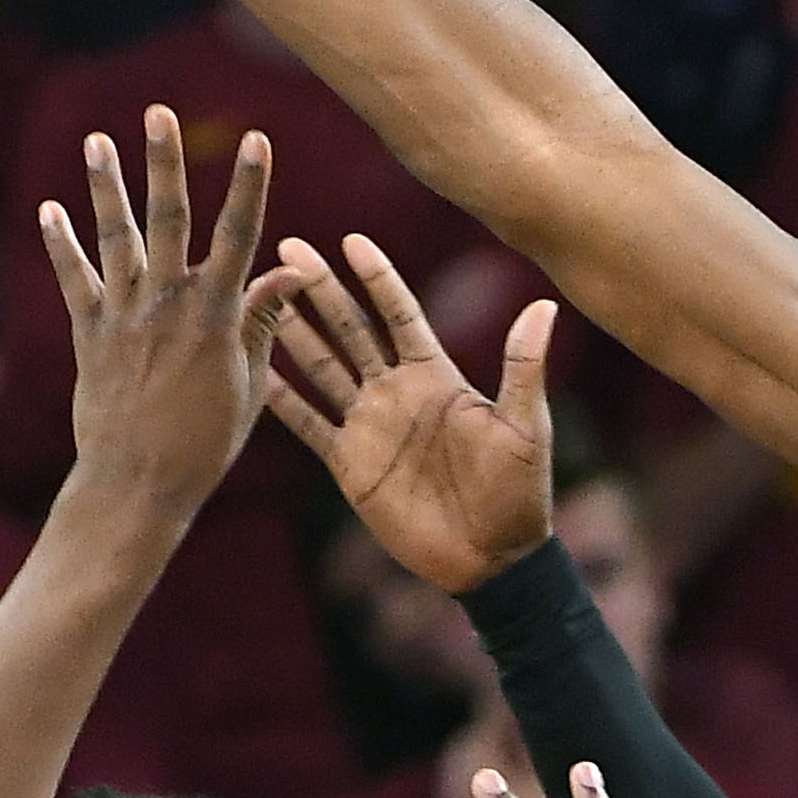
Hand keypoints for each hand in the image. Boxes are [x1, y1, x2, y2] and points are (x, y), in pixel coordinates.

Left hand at [40, 109, 308, 538]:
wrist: (138, 484)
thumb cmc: (206, 442)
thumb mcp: (250, 383)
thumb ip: (261, 321)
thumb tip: (291, 272)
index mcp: (215, 317)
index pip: (239, 238)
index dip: (249, 186)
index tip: (257, 140)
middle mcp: (167, 306)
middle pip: (168, 220)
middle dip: (165, 163)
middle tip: (159, 113)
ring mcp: (124, 317)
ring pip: (114, 239)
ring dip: (104, 187)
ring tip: (97, 141)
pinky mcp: (91, 334)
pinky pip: (74, 281)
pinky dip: (61, 245)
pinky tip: (48, 209)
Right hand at [264, 235, 554, 592]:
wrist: (490, 557)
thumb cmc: (518, 491)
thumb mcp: (523, 425)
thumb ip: (523, 365)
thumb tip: (544, 305)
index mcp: (436, 375)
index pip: (400, 313)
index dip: (377, 277)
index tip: (352, 240)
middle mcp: (397, 391)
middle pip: (351, 328)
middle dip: (321, 289)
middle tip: (288, 248)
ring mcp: (369, 424)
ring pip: (323, 367)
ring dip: (294, 331)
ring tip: (260, 296)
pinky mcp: (350, 462)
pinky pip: (309, 423)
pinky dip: (281, 400)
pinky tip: (252, 372)